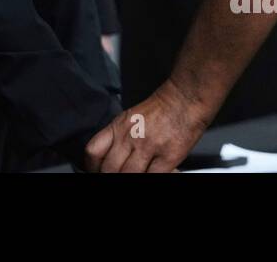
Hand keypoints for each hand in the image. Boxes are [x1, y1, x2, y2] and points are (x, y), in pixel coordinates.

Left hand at [84, 78, 210, 172]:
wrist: (184, 100)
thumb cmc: (160, 109)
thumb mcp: (129, 118)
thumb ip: (118, 137)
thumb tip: (108, 158)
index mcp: (118, 127)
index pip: (93, 151)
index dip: (92, 167)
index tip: (97, 170)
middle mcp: (129, 137)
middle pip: (109, 169)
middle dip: (111, 175)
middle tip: (118, 174)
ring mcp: (148, 147)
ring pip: (128, 175)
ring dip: (131, 177)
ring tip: (135, 172)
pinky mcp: (167, 157)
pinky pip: (152, 176)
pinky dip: (149, 177)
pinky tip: (151, 172)